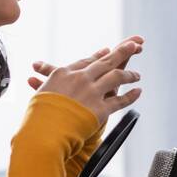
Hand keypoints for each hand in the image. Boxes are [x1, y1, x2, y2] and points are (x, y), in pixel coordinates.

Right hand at [29, 36, 143, 124]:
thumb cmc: (38, 115)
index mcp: (64, 73)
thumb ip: (47, 84)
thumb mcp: (41, 94)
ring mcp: (92, 92)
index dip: (99, 56)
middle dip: (122, 52)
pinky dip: (131, 96)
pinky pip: (121, 100)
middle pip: (106, 62)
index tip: (108, 51)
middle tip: (133, 45)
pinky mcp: (100, 108)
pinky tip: (138, 91)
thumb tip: (40, 77)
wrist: (43, 132)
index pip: (86, 62)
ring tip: (137, 75)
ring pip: (117, 77)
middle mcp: (80, 79)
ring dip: (129, 75)